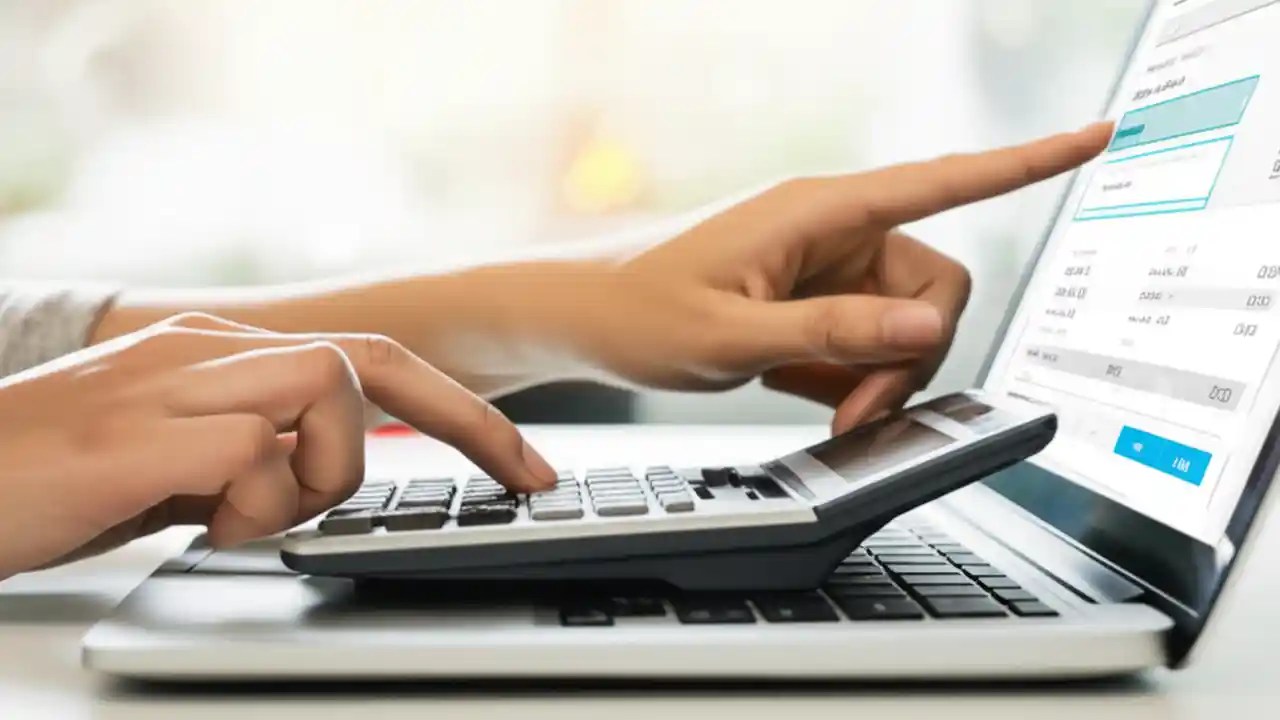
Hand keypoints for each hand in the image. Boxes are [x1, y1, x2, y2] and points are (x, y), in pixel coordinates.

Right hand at [0, 313, 553, 577]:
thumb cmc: (45, 482)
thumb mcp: (173, 468)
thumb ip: (246, 458)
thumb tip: (308, 477)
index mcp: (218, 353)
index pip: (366, 359)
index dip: (457, 408)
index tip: (519, 461)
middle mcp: (207, 349)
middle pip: (374, 360)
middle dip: (470, 421)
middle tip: (526, 476)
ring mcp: (175, 383)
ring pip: (326, 395)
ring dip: (319, 475)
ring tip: (241, 516)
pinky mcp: (141, 433)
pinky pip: (255, 455)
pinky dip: (252, 507)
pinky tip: (196, 527)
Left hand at [91, 122, 1111, 434]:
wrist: (582, 322)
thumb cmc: (635, 311)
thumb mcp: (729, 336)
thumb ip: (828, 335)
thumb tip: (917, 328)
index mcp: (817, 211)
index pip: (940, 179)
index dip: (1023, 162)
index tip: (1093, 138)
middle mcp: (832, 232)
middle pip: (934, 284)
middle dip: (910, 355)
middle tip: (856, 408)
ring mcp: (824, 271)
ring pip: (905, 325)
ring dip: (881, 377)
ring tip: (823, 407)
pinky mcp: (813, 306)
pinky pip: (869, 344)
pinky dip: (854, 379)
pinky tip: (809, 393)